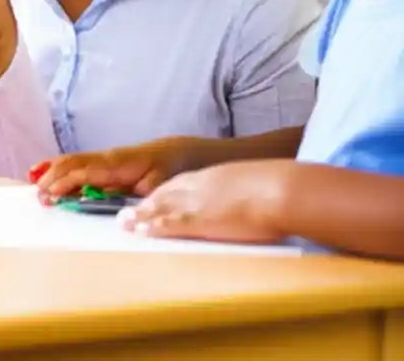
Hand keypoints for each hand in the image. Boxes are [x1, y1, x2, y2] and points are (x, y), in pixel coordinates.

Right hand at [31, 137, 202, 201]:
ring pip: (69, 161)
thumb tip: (113, 203)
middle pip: (70, 164)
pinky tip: (41, 172)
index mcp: (115, 164)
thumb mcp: (156, 184)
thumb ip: (135, 194)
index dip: (65, 183)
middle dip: (51, 179)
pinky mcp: (100, 163)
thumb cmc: (166, 168)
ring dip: (50, 172)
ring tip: (33, 184)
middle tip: (39, 198)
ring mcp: (100, 159)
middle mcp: (103, 159)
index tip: (51, 196)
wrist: (176, 153)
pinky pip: (74, 163)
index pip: (82, 172)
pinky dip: (55, 167)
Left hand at [118, 160, 293, 243]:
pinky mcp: (201, 220)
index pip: (180, 183)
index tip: (149, 200)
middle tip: (126, 213)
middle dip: (144, 204)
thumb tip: (248, 201)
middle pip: (164, 194)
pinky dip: (155, 227)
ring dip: (141, 217)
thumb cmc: (279, 187)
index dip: (162, 193)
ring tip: (125, 224)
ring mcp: (198, 202)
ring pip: (161, 208)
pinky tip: (143, 232)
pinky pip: (172, 224)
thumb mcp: (254, 183)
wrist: (282, 189)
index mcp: (213, 176)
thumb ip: (243, 191)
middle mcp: (200, 187)